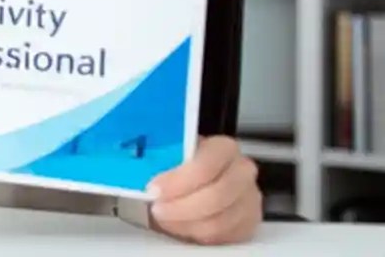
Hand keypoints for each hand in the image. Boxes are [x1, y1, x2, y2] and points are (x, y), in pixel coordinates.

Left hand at [147, 136, 262, 244]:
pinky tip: (179, 224)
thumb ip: (161, 158)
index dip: (179, 180)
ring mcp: (248, 199)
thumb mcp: (171, 153)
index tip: (154, 189)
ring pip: (218, 220)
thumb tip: (136, 165)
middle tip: (157, 208)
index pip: (207, 164)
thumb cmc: (183, 164)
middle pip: (217, 195)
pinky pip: (222, 236)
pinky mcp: (247, 223)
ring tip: (164, 216)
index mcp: (223, 148)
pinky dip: (195, 233)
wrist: (197, 180)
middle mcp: (241, 171)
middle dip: (181, 206)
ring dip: (185, 222)